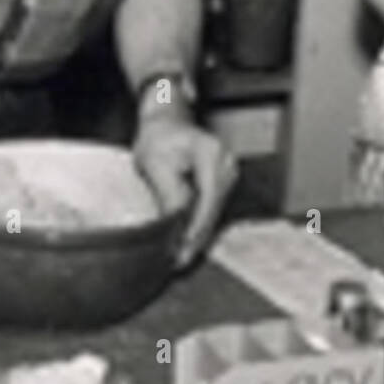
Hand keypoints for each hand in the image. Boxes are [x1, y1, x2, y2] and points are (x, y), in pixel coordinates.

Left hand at [133, 114, 237, 268]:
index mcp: (211, 153)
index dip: (195, 227)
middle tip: (178, 262)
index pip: (207, 198)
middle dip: (196, 237)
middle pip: (214, 209)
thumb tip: (177, 223)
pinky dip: (200, 225)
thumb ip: (169, 192)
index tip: (182, 248)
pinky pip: (213, 208)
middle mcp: (226, 163)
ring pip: (215, 212)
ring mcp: (228, 172)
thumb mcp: (155, 162)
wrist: (166, 122)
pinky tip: (187, 241)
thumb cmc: (159, 136)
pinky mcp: (223, 182)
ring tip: (181, 257)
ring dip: (198, 235)